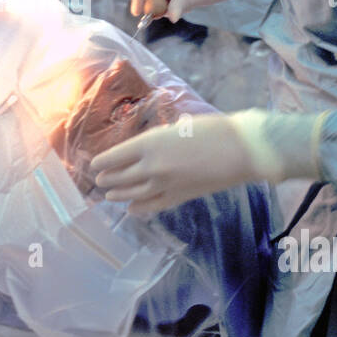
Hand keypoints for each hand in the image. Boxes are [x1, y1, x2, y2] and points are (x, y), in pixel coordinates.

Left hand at [88, 108, 326, 215]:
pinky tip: (132, 209)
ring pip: (132, 193)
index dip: (102, 161)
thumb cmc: (212, 129)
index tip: (95, 163)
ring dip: (118, 194)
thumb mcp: (176, 127)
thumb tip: (141, 150)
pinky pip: (153, 205)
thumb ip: (156, 141)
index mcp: (148, 143)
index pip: (115, 156)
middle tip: (99, 179)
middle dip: (107, 178)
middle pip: (120, 176)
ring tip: (108, 194)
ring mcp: (164, 185)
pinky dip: (140, 208)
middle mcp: (151, 166)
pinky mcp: (179, 197)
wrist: (240, 150)